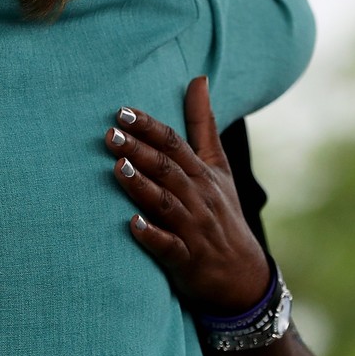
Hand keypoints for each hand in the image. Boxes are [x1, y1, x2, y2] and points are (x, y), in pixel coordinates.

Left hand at [105, 76, 269, 314]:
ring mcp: (194, 230)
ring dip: (142, 186)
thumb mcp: (218, 167)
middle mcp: (199, 198)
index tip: (123, 111)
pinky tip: (132, 224)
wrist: (244, 277)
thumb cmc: (223, 212)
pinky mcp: (187, 260)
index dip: (149, 127)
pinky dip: (152, 236)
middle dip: (139, 150)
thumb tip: (198, 78)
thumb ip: (202, 124)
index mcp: (202, 174)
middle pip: (167, 169)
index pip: (174, 144)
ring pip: (166, 204)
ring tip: (118, 168)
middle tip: (110, 134)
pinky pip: (169, 247)